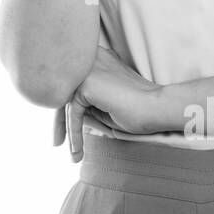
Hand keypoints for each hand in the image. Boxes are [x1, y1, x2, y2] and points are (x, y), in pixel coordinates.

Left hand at [53, 46, 155, 161]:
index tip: (62, 131)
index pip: (70, 83)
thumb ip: (84, 102)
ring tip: (73, 155)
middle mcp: (88, 59)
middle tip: (56, 143)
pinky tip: (77, 151)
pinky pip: (73, 113)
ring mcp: (86, 69)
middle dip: (59, 120)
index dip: (63, 108)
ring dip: (67, 131)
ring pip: (66, 104)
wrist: (157, 108)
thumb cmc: (137, 108)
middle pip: (63, 92)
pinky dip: (75, 134)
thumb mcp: (103, 105)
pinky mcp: (85, 84)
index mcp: (94, 58)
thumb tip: (60, 113)